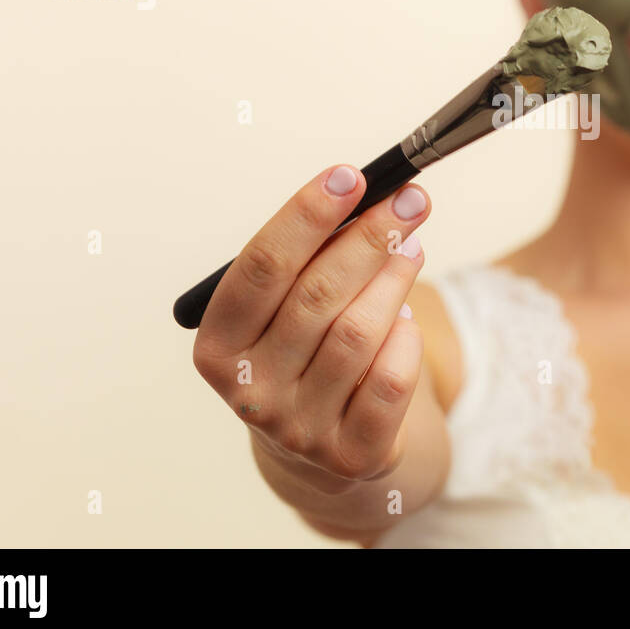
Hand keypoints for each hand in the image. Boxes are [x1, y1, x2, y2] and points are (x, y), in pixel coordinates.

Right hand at [192, 165, 429, 490]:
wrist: (318, 449)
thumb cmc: (301, 353)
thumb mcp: (283, 311)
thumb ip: (310, 261)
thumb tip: (370, 198)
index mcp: (218, 347)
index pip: (262, 268)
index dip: (307, 216)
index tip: (350, 175)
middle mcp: (251, 391)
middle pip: (317, 295)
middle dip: (369, 236)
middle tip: (409, 199)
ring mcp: (299, 427)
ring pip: (358, 333)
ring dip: (394, 278)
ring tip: (411, 245)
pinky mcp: (350, 453)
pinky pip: (391, 380)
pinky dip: (406, 338)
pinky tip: (405, 318)